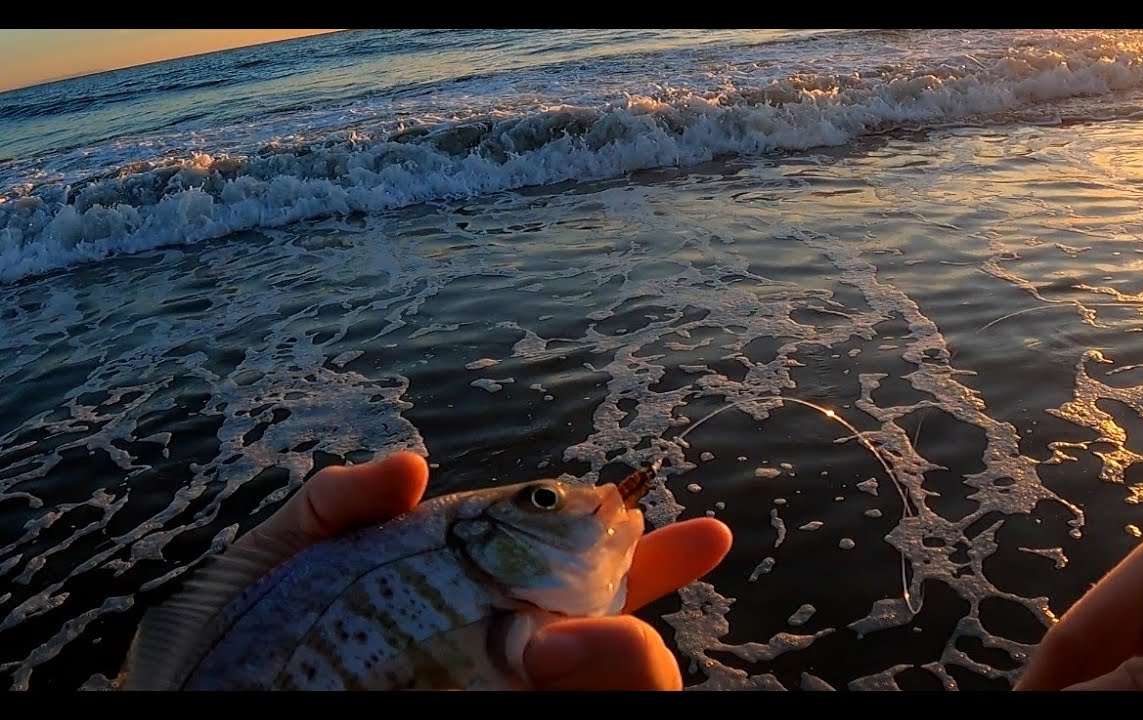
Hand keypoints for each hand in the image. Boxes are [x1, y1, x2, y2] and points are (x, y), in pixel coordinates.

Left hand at [241, 451, 732, 690]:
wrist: (183, 712)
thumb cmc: (224, 648)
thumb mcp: (275, 560)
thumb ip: (338, 504)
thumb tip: (416, 467)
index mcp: (468, 608)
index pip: (579, 580)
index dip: (647, 555)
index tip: (704, 531)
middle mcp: (504, 666)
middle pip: (615, 647)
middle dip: (640, 624)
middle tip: (580, 621)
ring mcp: (501, 701)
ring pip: (611, 695)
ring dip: (616, 666)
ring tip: (542, 655)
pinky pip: (556, 718)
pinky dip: (578, 694)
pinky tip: (538, 676)